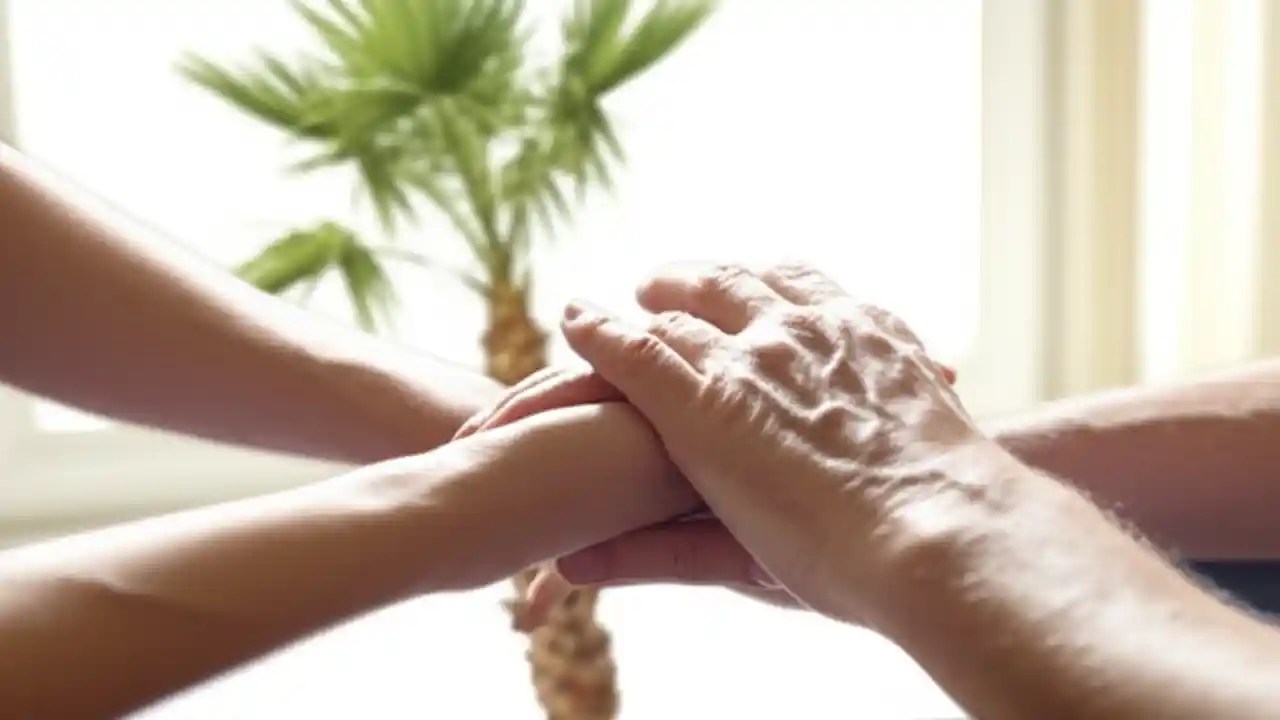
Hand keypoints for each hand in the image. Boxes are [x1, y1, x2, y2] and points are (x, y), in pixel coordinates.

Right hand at [548, 262, 986, 626]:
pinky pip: (821, 285)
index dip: (600, 330)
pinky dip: (788, 282)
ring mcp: (824, 330)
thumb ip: (654, 551)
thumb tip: (575, 563)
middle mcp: (763, 350)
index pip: (637, 348)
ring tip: (713, 277)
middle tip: (647, 288)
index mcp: (715, 404)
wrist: (949, 533)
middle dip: (664, 287)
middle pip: (695, 294)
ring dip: (725, 273)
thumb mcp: (736, 559)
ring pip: (757, 277)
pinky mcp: (877, 329)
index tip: (576, 315)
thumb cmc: (838, 560)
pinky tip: (790, 291)